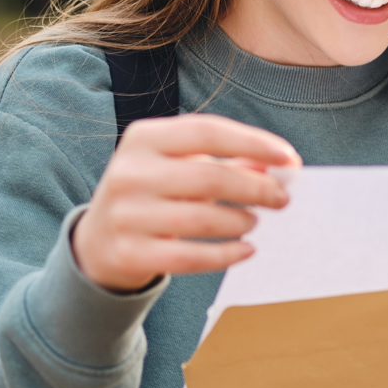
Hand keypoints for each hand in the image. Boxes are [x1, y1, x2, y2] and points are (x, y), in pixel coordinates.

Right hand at [72, 114, 301, 290]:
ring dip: (241, 220)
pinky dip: (226, 254)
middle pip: (210, 177)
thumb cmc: (152, 194)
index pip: (208, 131)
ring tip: (255, 221)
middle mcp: (129, 172)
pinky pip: (190, 256)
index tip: (289, 158)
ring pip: (202, 218)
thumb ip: (223, 162)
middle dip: (256, 188)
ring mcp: (125, 215)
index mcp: (142, 138)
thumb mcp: (177, 167)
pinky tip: (246, 250)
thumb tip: (276, 166)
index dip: (253, 143)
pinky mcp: (129, 253)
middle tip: (282, 198)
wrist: (97, 242)